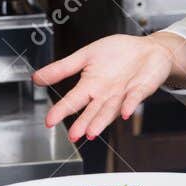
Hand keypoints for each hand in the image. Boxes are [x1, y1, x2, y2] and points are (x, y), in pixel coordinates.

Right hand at [31, 34, 178, 141]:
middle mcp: (105, 94)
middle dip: (82, 123)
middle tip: (74, 135)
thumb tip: (37, 77)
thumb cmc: (118, 53)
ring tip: (92, 132)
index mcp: (91, 86)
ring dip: (101, 121)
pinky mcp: (140, 89)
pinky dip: (129, 105)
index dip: (61, 110)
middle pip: (91, 111)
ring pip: (110, 110)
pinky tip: (125, 112)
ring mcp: (123, 94)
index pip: (72, 100)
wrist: (148, 50)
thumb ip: (62, 68)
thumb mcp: (85, 56)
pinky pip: (134, 98)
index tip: (49, 121)